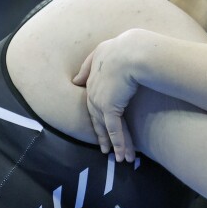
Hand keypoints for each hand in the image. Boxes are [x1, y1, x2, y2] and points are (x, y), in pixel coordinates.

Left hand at [72, 32, 140, 161]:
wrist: (131, 52)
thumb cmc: (122, 48)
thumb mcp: (101, 53)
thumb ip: (87, 66)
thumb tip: (75, 80)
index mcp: (91, 80)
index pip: (93, 103)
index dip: (98, 117)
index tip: (102, 128)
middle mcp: (92, 93)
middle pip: (98, 120)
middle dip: (103, 137)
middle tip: (107, 150)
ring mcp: (100, 102)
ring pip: (108, 128)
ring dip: (116, 145)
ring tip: (121, 158)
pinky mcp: (110, 108)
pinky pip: (115, 130)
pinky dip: (120, 143)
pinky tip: (124, 154)